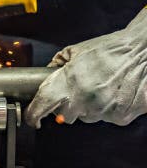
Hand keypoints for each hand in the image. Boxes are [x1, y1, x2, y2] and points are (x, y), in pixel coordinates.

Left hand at [26, 8, 146, 127]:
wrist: (144, 50)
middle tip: (79, 90)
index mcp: (69, 82)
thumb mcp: (75, 51)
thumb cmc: (111, 48)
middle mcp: (84, 99)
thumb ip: (56, 65)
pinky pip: (106, 118)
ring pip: (86, 117)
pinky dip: (109, 108)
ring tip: (101, 87)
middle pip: (64, 116)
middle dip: (67, 105)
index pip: (42, 106)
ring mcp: (103, 110)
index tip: (32, 118)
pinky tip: (115, 92)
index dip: (33, 115)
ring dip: (89, 107)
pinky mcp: (121, 116)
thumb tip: (45, 76)